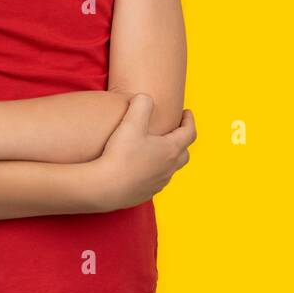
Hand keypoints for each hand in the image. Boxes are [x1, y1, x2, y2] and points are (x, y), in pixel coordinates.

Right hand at [94, 94, 194, 209]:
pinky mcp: (144, 194)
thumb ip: (142, 103)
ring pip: (170, 169)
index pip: (189, 133)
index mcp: (170, 150)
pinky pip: (155, 181)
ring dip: (167, 157)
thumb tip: (145, 98)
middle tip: (174, 130)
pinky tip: (140, 167)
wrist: (103, 188)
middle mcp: (168, 169)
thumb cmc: (120, 155)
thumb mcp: (131, 122)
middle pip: (184, 153)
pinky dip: (153, 172)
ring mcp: (157, 184)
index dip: (190, 120)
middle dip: (181, 139)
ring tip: (156, 148)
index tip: (186, 112)